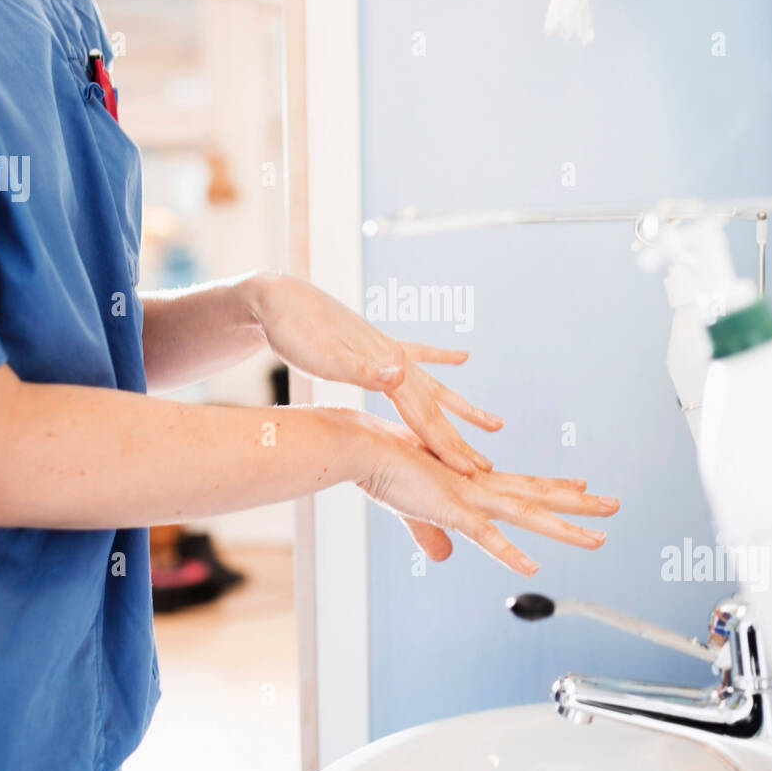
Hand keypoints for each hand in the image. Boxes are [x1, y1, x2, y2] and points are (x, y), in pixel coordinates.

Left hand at [252, 274, 502, 473]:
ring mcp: (389, 350)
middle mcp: (395, 359)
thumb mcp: (324, 357)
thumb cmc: (295, 331)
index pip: (423, 417)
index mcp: (386, 367)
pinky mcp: (377, 345)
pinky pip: (419, 354)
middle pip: (435, 408)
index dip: (447, 447)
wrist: (277, 297)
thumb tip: (401, 376)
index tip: (470, 473)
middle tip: (488, 466)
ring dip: (461, 408)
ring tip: (494, 423)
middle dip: (461, 440)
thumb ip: (364, 370)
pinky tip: (462, 357)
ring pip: (434, 387)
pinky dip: (441, 357)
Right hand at [350, 415, 619, 576]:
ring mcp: (470, 498)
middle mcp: (481, 486)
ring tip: (599, 536)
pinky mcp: (452, 511)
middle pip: (540, 496)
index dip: (555, 487)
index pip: (525, 486)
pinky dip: (510, 554)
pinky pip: (487, 537)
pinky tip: (533, 568)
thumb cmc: (385, 469)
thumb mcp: (413, 511)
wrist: (363, 449)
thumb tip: (443, 556)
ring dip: (566, 527)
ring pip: (529, 515)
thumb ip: (430, 534)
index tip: (582, 484)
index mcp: (474, 483)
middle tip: (615, 504)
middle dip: (580, 503)